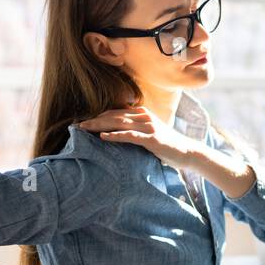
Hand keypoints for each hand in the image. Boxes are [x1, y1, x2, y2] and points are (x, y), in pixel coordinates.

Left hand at [79, 106, 195, 168]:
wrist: (188, 152)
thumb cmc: (167, 145)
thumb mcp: (150, 133)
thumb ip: (136, 130)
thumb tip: (117, 133)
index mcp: (142, 113)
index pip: (115, 112)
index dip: (98, 116)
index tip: (83, 122)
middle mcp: (144, 116)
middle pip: (113, 115)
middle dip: (94, 120)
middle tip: (77, 125)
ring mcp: (148, 126)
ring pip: (119, 123)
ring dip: (99, 125)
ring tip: (84, 128)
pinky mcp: (152, 138)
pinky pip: (130, 135)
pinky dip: (115, 135)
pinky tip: (103, 137)